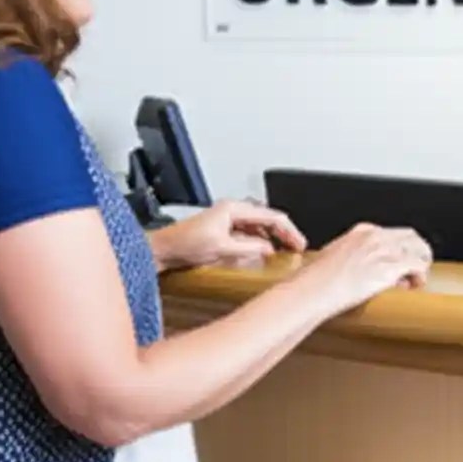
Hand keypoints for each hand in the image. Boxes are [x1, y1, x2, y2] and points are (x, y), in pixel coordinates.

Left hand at [150, 199, 306, 270]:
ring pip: (260, 227)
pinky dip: (261, 242)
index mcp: (235, 209)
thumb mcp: (222, 248)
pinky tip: (264, 253)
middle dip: (284, 233)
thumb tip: (269, 249)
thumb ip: (249, 248)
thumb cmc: (184, 243)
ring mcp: (229, 221)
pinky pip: (250, 234)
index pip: (272, 216)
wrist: (163, 249)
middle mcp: (233, 211)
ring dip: (273, 238)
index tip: (300, 244)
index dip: (289, 231)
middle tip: (297, 248)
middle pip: (268, 220)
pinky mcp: (224, 231)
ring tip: (285, 251)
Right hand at [300, 222, 431, 313]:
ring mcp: (384, 250)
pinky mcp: (390, 267)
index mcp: (361, 232)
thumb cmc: (316, 281)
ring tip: (418, 278)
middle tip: (416, 269)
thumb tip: (362, 275)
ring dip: (422, 263)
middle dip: (417, 251)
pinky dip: (420, 275)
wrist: (313, 290)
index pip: (392, 233)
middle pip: (411, 236)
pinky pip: (418, 266)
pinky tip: (415, 285)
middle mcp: (375, 237)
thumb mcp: (333, 261)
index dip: (400, 248)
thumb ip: (351, 261)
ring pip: (419, 248)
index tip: (399, 260)